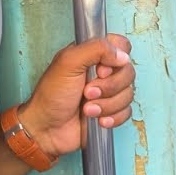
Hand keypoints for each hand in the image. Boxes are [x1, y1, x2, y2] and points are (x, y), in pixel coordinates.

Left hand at [17, 34, 135, 159]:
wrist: (47, 128)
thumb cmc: (51, 94)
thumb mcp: (68, 62)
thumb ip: (96, 49)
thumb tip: (122, 55)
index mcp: (93, 55)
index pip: (121, 46)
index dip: (116, 58)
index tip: (100, 70)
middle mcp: (102, 72)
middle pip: (128, 72)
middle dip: (109, 86)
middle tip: (87, 92)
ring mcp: (108, 93)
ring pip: (128, 94)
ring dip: (107, 104)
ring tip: (87, 109)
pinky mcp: (111, 112)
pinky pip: (127, 112)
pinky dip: (113, 117)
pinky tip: (97, 120)